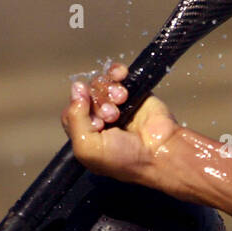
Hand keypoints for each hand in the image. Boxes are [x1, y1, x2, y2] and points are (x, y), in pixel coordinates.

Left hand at [61, 62, 181, 186]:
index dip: (79, 111)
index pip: (71, 112)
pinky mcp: (132, 92)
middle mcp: (99, 119)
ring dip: (109, 90)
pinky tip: (121, 77)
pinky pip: (115, 73)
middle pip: (85, 95)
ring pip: (99, 83)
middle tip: (112, 116)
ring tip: (122, 101)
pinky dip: (116, 72)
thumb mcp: (88, 148)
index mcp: (86, 136)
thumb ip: (74, 120)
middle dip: (97, 102)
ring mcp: (115, 105)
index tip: (97, 122)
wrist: (160, 151)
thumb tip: (77, 87)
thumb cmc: (124, 158)